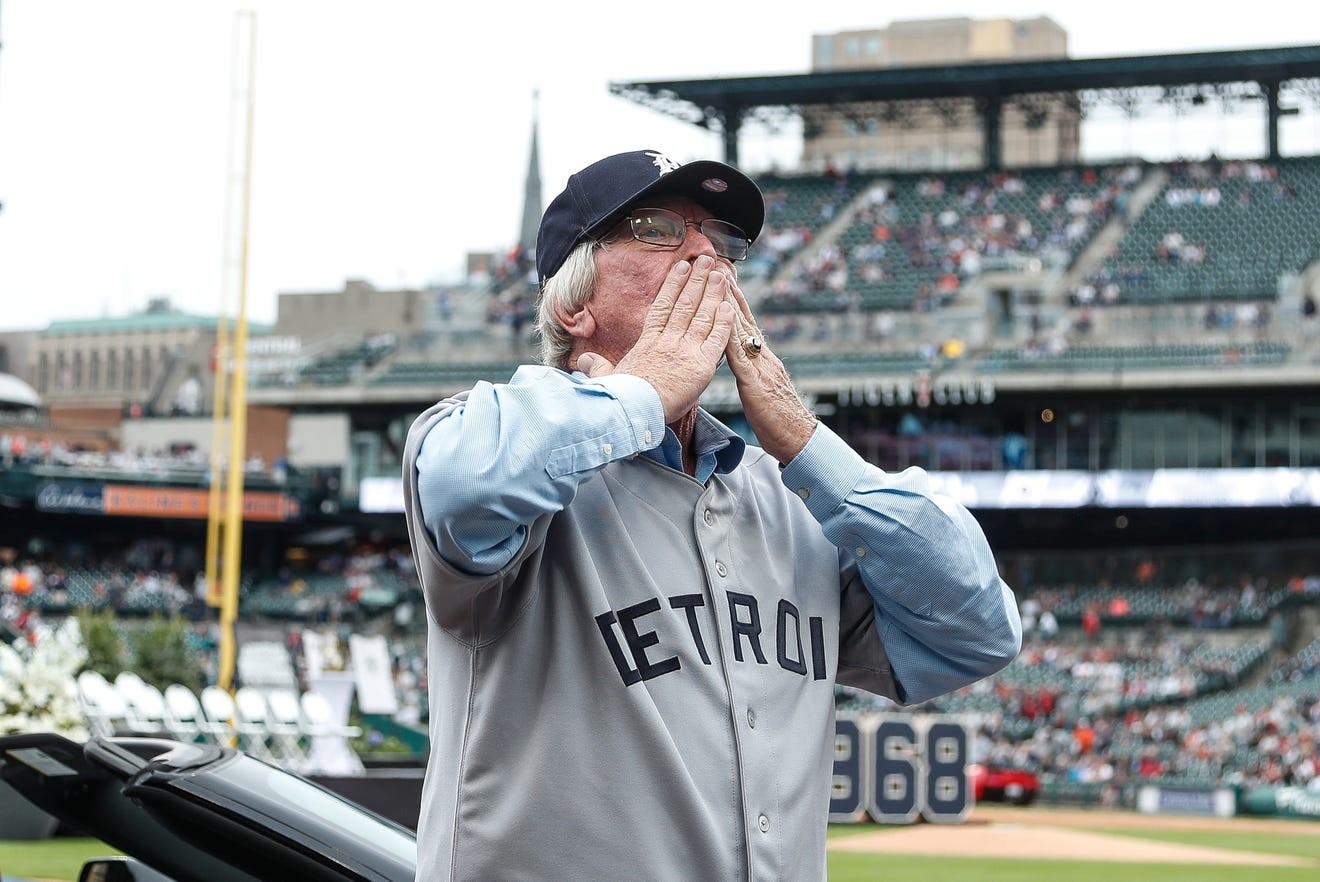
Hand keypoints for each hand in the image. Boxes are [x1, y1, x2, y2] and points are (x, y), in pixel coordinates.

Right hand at [576, 255, 735, 422]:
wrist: (634, 409)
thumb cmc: (620, 397)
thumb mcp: (606, 378)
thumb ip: (597, 366)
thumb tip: (582, 361)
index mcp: (647, 343)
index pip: (663, 307)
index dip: (673, 286)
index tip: (682, 268)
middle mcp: (668, 341)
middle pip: (685, 304)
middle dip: (698, 280)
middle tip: (708, 262)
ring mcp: (686, 351)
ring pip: (702, 316)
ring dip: (713, 293)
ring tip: (722, 274)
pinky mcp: (701, 365)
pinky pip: (716, 340)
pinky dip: (724, 323)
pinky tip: (730, 306)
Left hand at [723, 278, 817, 464]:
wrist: (798, 438)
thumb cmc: (779, 420)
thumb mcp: (762, 389)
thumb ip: (753, 372)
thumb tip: (742, 362)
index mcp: (763, 359)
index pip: (746, 324)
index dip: (735, 301)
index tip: (725, 278)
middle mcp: (763, 357)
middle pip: (744, 319)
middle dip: (730, 293)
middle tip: (720, 266)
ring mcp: (761, 368)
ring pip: (742, 332)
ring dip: (729, 306)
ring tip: (719, 282)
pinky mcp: (756, 384)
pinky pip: (741, 358)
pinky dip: (731, 339)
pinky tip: (722, 324)